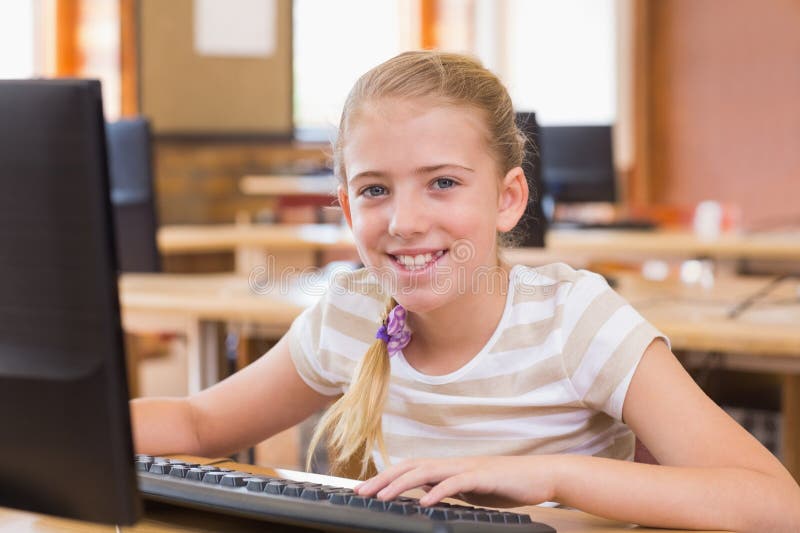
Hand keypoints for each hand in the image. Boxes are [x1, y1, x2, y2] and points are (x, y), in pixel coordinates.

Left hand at [353, 455, 556, 507]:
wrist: (539, 476)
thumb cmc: (506, 484)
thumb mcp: (469, 490)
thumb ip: (446, 489)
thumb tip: (424, 494)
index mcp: (448, 468)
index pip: (410, 469)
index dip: (386, 477)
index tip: (365, 489)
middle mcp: (453, 464)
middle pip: (410, 466)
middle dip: (384, 478)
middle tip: (361, 492)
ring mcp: (467, 468)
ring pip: (427, 471)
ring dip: (402, 484)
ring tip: (383, 496)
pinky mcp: (482, 477)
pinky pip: (456, 483)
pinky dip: (438, 491)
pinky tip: (424, 502)